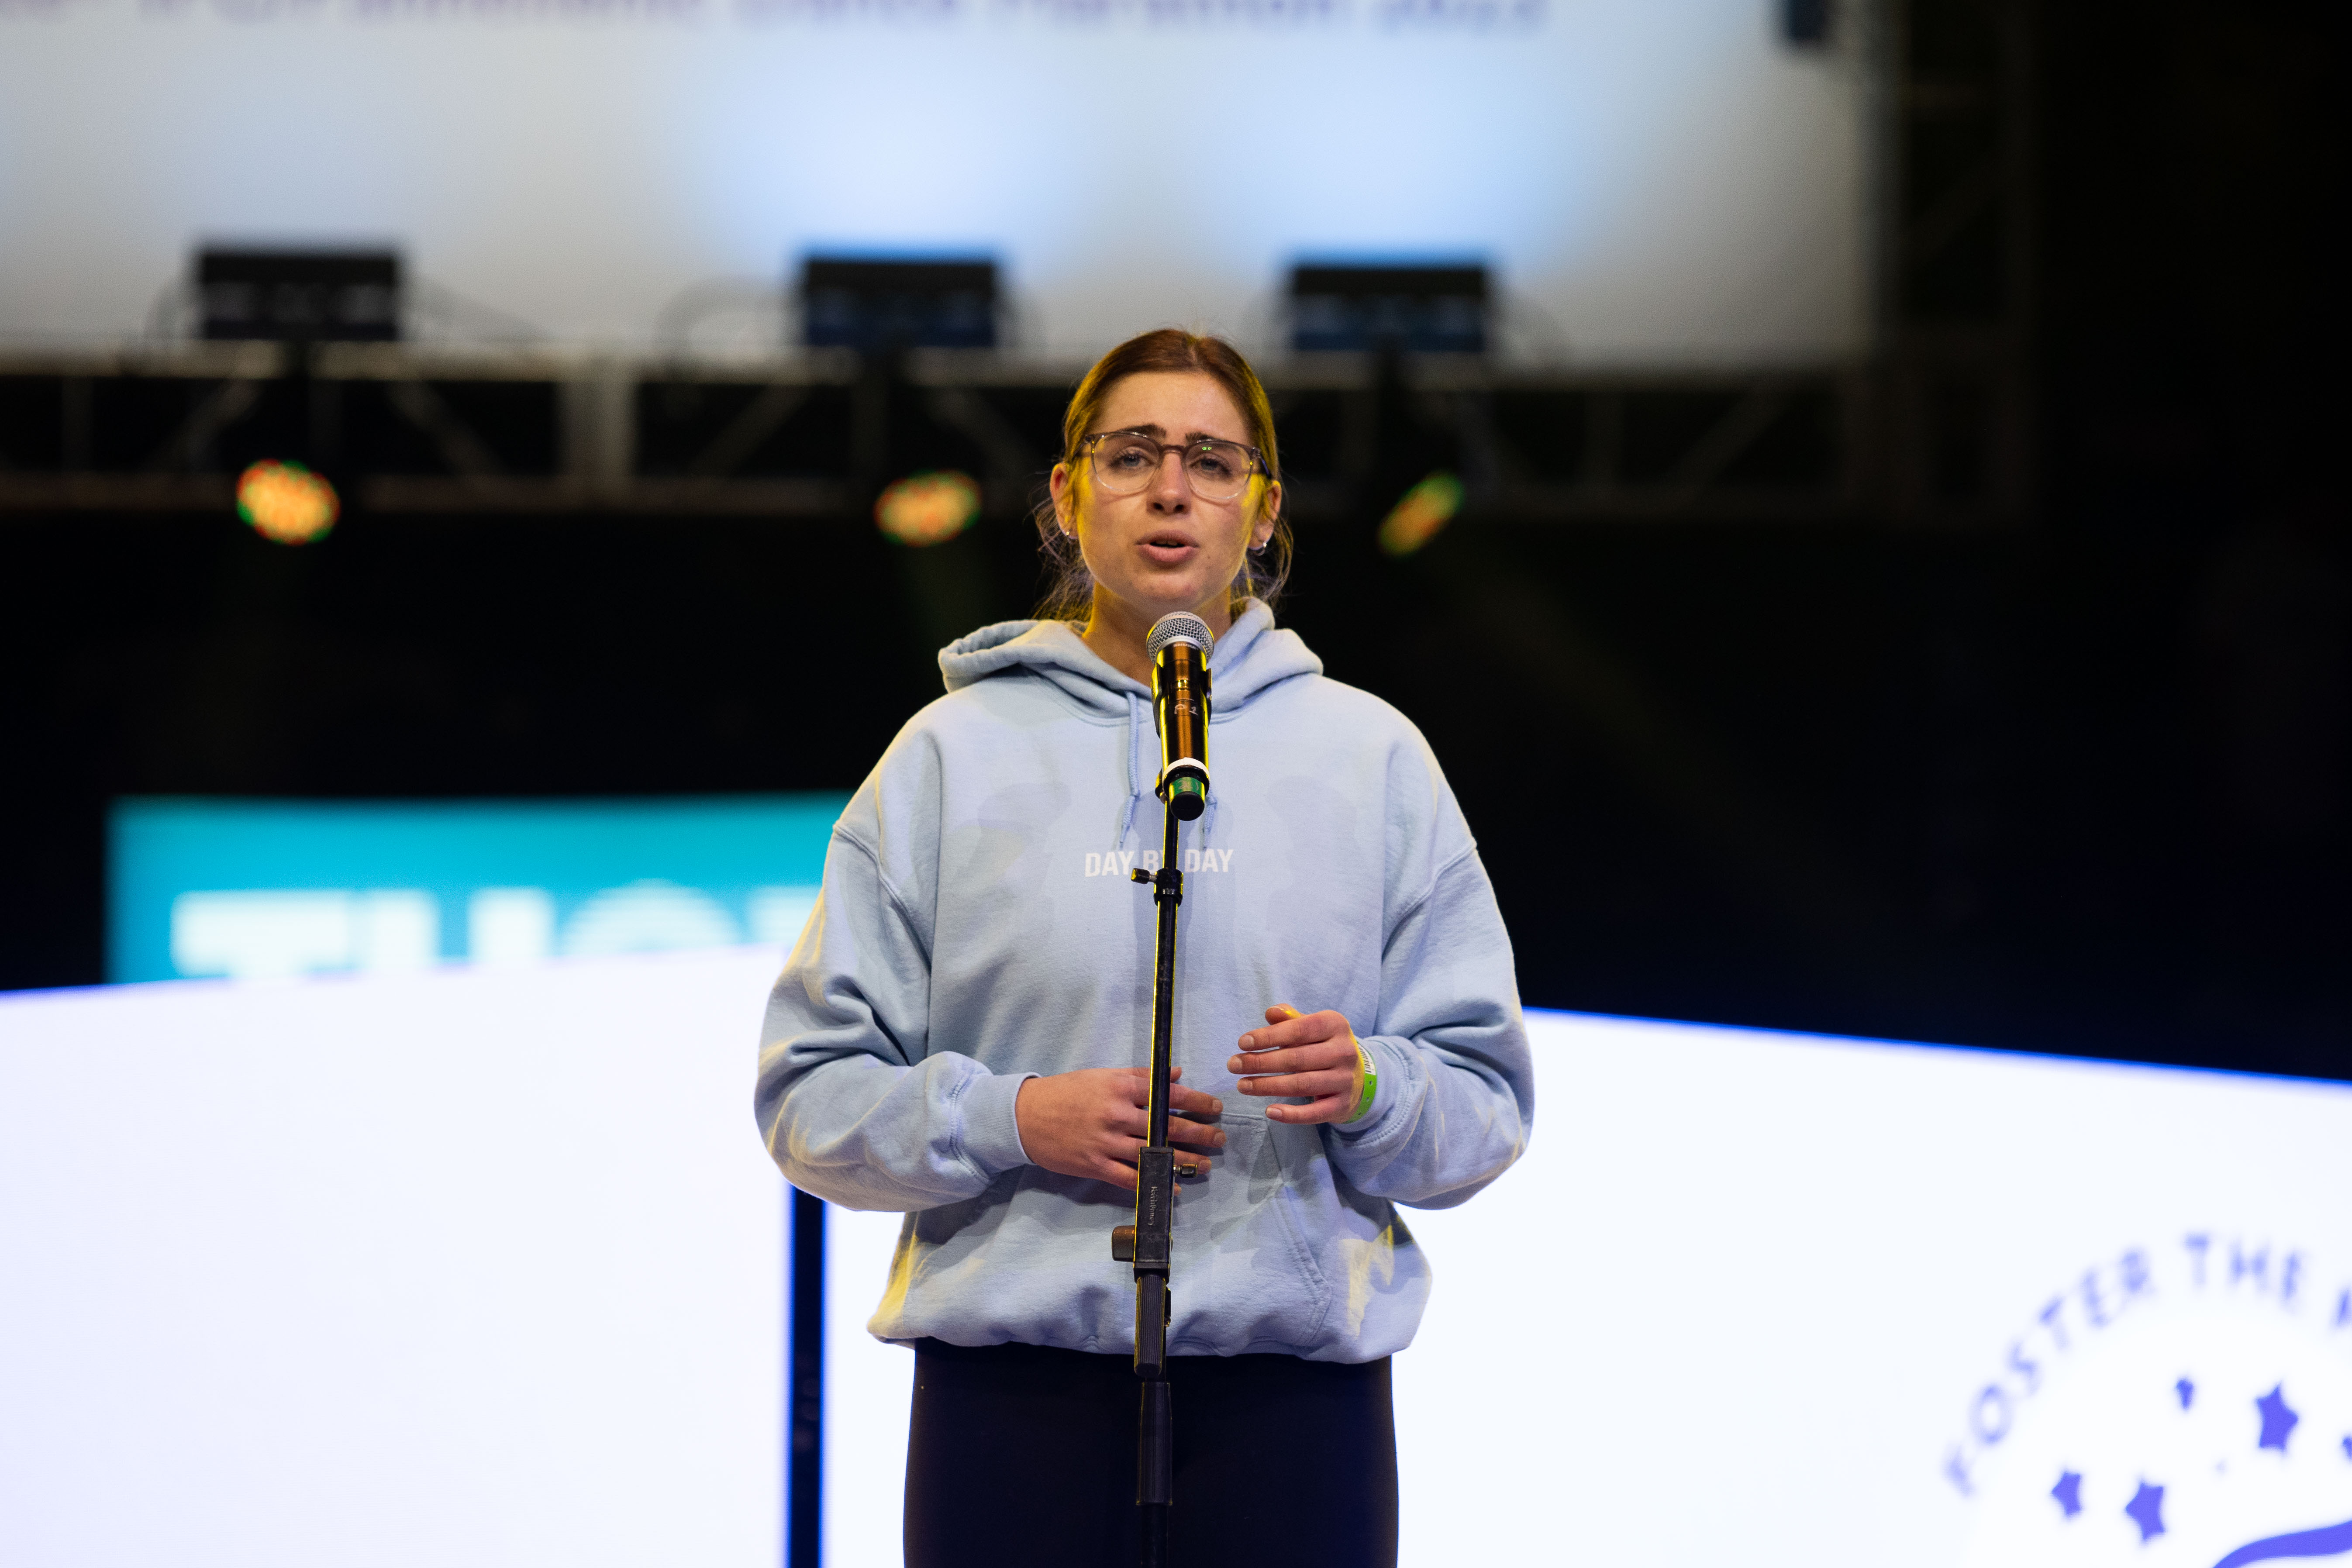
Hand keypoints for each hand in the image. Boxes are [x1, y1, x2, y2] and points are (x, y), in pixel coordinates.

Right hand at [1015, 1067, 1226, 1190]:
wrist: (1025, 1116)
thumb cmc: (1065, 1092)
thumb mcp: (1102, 1075)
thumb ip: (1139, 1076)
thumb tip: (1176, 1074)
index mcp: (1119, 1086)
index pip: (1167, 1093)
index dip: (1196, 1101)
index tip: (1215, 1108)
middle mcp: (1116, 1113)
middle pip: (1166, 1125)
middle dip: (1198, 1132)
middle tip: (1219, 1138)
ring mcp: (1106, 1141)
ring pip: (1153, 1153)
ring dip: (1183, 1160)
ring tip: (1205, 1164)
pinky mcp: (1095, 1165)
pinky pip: (1131, 1177)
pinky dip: (1154, 1183)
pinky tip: (1173, 1186)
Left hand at [1230, 1004, 1363, 1125]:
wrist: (1357, 1076)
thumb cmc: (1323, 1046)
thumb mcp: (1312, 1027)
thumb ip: (1290, 1019)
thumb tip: (1271, 1013)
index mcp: (1335, 1025)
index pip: (1298, 1029)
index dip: (1269, 1037)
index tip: (1242, 1043)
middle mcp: (1344, 1052)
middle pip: (1296, 1058)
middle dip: (1261, 1062)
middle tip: (1233, 1065)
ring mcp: (1345, 1080)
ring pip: (1302, 1085)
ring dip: (1268, 1086)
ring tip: (1242, 1085)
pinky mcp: (1342, 1105)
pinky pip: (1314, 1113)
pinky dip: (1291, 1115)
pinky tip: (1269, 1111)